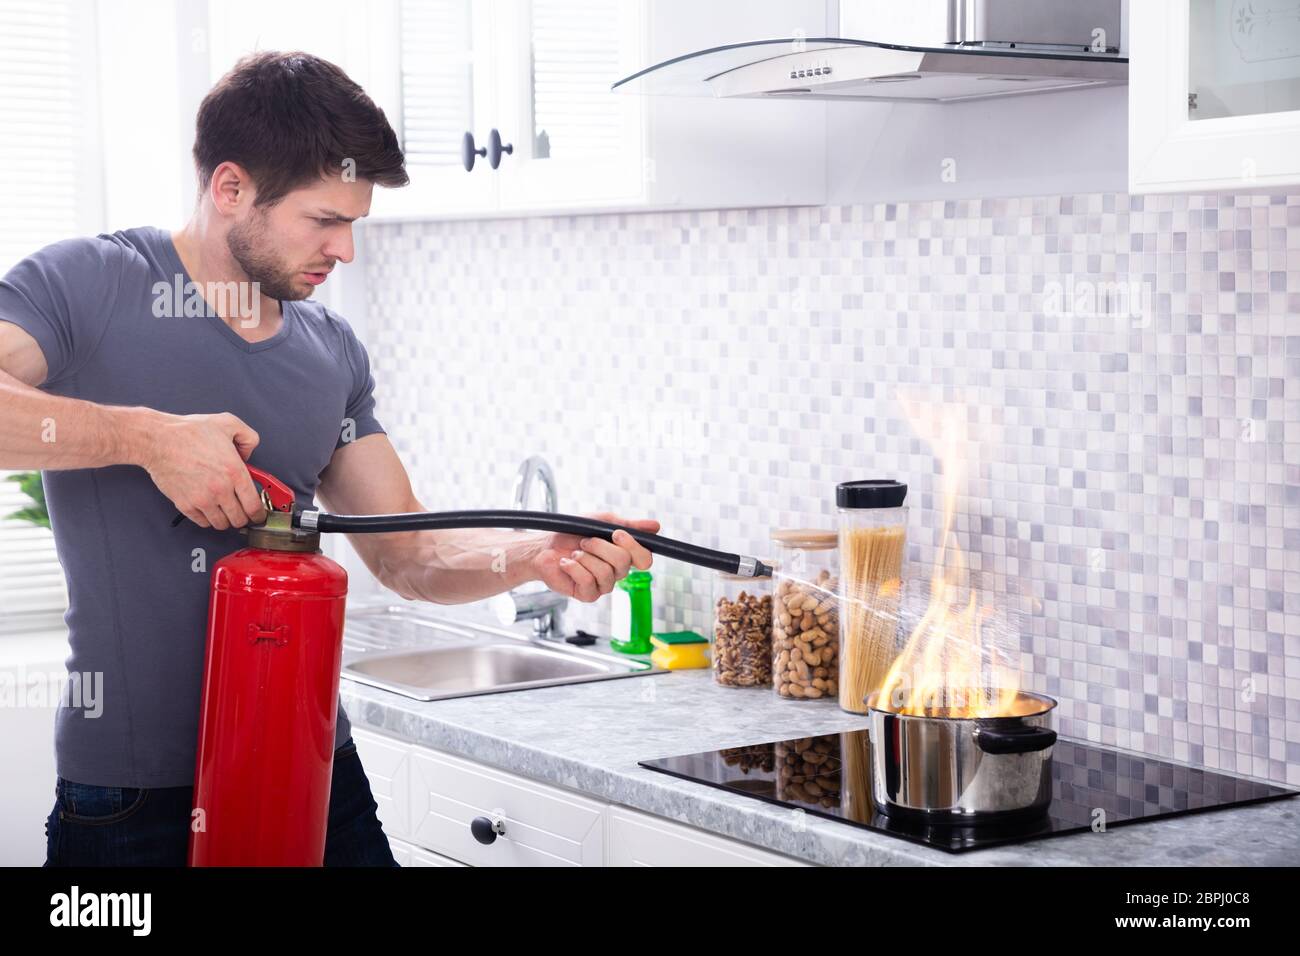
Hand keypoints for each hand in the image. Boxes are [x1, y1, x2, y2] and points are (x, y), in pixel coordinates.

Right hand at [139, 411, 267, 529]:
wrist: (157, 439)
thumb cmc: (188, 432)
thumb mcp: (228, 423)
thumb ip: (248, 438)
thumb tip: (249, 456)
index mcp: (234, 471)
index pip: (254, 506)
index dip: (259, 513)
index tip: (258, 513)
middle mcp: (220, 489)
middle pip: (240, 519)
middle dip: (244, 516)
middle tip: (241, 509)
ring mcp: (202, 500)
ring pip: (222, 524)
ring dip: (225, 519)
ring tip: (224, 507)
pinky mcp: (185, 505)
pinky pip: (203, 523)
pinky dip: (208, 519)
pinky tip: (208, 507)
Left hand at [531, 512, 659, 602]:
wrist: (543, 547)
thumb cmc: (572, 533)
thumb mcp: (601, 522)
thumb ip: (629, 525)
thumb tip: (655, 526)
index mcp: (624, 554)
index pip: (645, 559)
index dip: (634, 547)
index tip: (616, 533)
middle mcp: (617, 572)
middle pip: (624, 562)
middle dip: (600, 546)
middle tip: (584, 541)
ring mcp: (603, 585)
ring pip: (605, 572)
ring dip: (585, 557)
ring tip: (574, 554)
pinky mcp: (588, 594)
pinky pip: (588, 581)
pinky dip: (574, 568)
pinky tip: (566, 564)